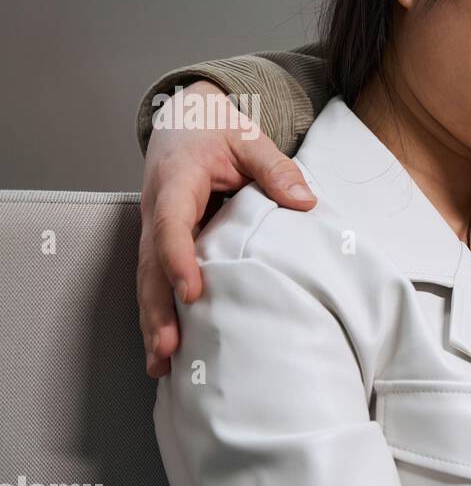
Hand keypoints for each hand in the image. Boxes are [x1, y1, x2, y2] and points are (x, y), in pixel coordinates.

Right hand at [137, 81, 315, 377]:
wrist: (186, 120)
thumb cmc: (217, 130)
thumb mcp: (249, 138)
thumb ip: (275, 168)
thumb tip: (305, 202)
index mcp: (176, 182)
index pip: (172, 223)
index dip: (177, 258)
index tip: (191, 290)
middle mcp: (157, 211)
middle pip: (151, 265)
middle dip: (158, 309)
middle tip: (169, 348)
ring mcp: (157, 231)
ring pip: (149, 281)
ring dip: (154, 323)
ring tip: (162, 365)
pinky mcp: (163, 246)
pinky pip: (157, 283)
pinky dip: (159, 317)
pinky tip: (167, 353)